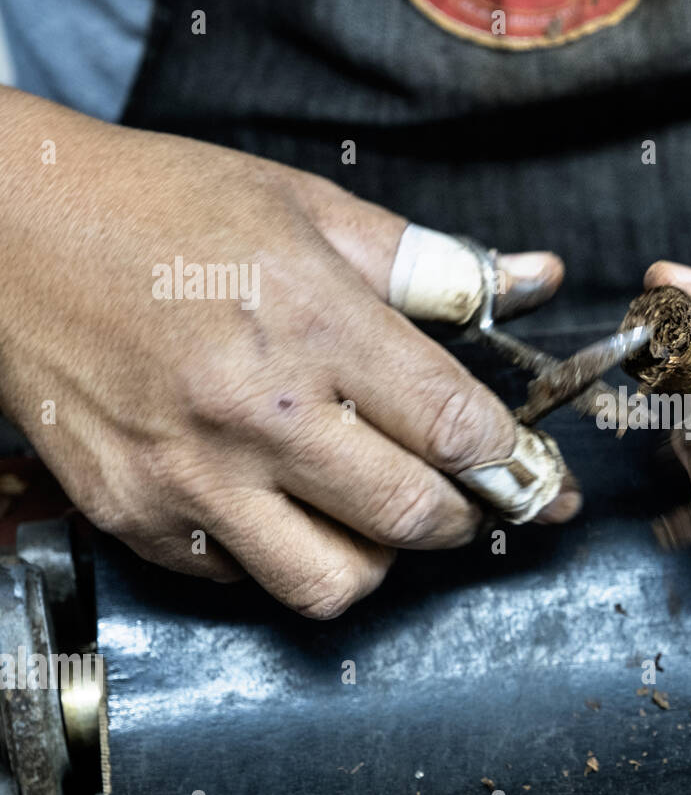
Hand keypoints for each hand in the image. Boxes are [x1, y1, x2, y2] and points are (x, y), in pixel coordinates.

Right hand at [0, 90, 578, 616]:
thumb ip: (432, 263)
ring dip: (377, 557)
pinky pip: (244, 581)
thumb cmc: (164, 212)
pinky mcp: (136, 518)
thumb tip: (534, 277)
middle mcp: (254, 413)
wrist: (9, 234)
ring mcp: (189, 477)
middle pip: (412, 517)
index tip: (532, 472)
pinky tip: (280, 503)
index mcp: (312, 323)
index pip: (456, 428)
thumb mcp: (310, 211)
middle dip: (464, 516)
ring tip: (369, 511)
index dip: (515, 461)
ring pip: (333, 582)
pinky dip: (284, 556)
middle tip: (467, 496)